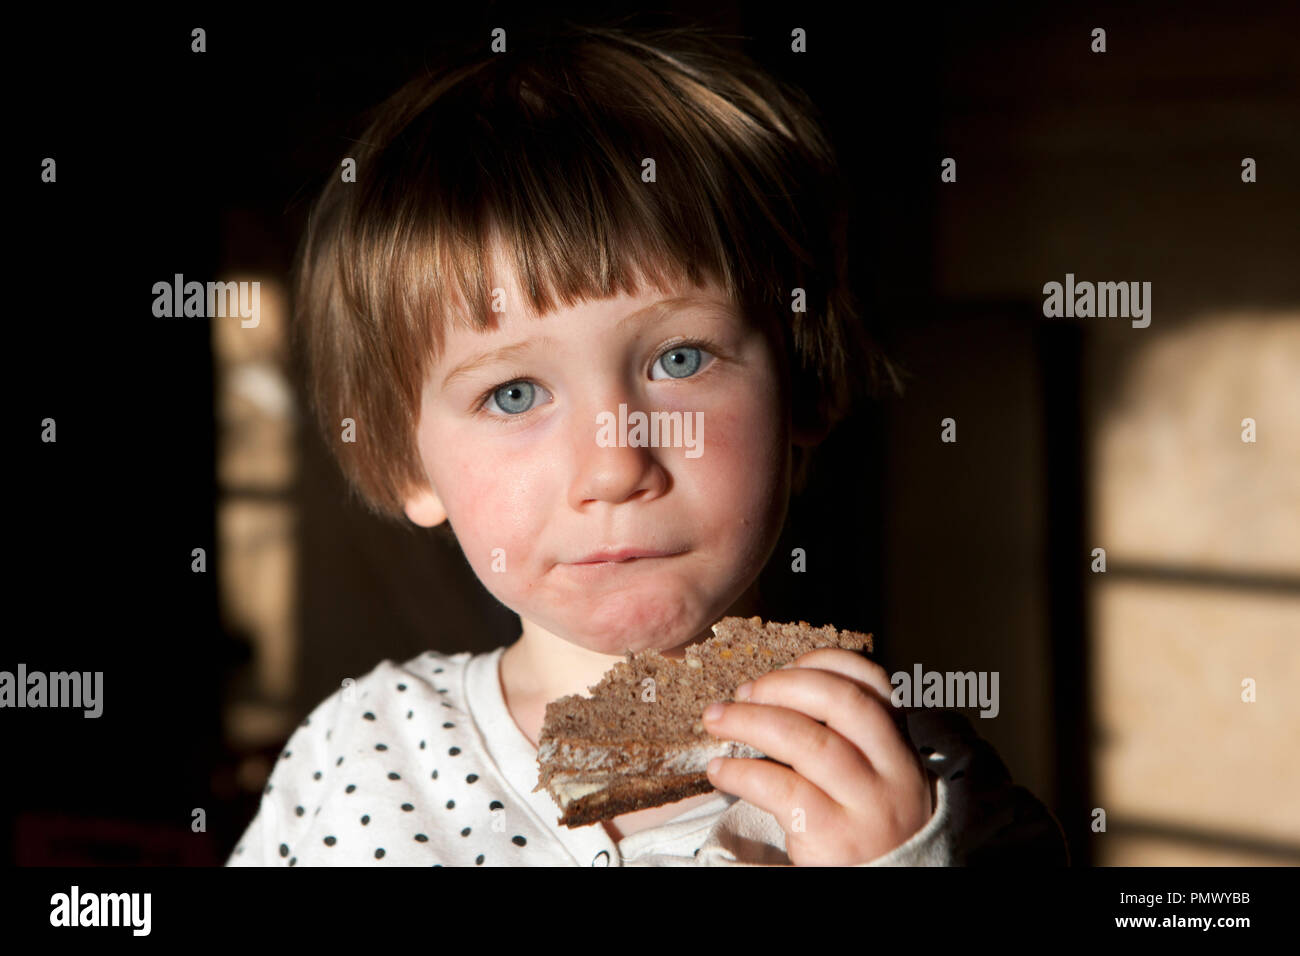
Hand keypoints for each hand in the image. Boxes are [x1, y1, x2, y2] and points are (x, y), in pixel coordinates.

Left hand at [702, 649, 933, 865]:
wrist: (882, 885)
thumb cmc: (861, 826)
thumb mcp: (872, 776)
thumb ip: (844, 736)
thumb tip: (770, 692)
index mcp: (900, 746)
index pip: (874, 683)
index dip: (826, 662)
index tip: (786, 664)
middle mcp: (894, 771)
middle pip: (841, 702)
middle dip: (783, 685)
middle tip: (743, 691)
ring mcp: (867, 804)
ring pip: (807, 741)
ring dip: (751, 721)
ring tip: (717, 720)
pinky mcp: (835, 835)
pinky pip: (782, 789)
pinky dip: (742, 773)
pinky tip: (719, 772)